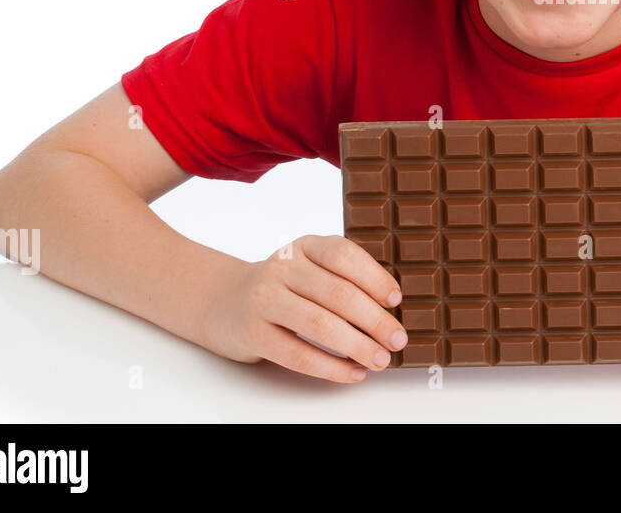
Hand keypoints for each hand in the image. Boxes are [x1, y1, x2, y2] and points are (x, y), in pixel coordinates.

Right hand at [201, 234, 406, 382]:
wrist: (223, 301)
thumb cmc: (282, 287)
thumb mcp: (309, 268)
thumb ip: (343, 278)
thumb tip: (390, 310)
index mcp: (305, 247)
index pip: (344, 256)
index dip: (374, 278)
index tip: (396, 300)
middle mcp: (283, 268)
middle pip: (338, 294)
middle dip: (375, 320)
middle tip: (397, 339)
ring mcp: (265, 299)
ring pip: (320, 325)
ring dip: (358, 346)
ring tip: (380, 359)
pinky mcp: (253, 333)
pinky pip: (298, 355)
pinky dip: (331, 368)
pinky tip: (352, 373)